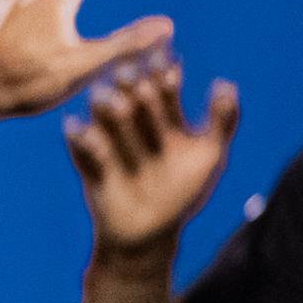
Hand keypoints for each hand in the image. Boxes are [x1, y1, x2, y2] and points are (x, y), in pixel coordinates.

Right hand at [66, 52, 239, 256]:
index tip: (167, 67)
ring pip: (105, 118)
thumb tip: (226, 83)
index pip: (165, 90)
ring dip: (104, 106)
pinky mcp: (88, 161)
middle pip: (133, 98)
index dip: (166, 78)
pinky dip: (79, 137)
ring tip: (105, 98)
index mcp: (165, 119)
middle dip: (132, 86)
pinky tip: (76, 126)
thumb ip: (222, 121)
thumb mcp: (209, 157)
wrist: (149, 234)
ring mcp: (111, 141)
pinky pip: (80, 148)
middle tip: (130, 73)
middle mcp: (136, 124)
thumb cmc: (183, 196)